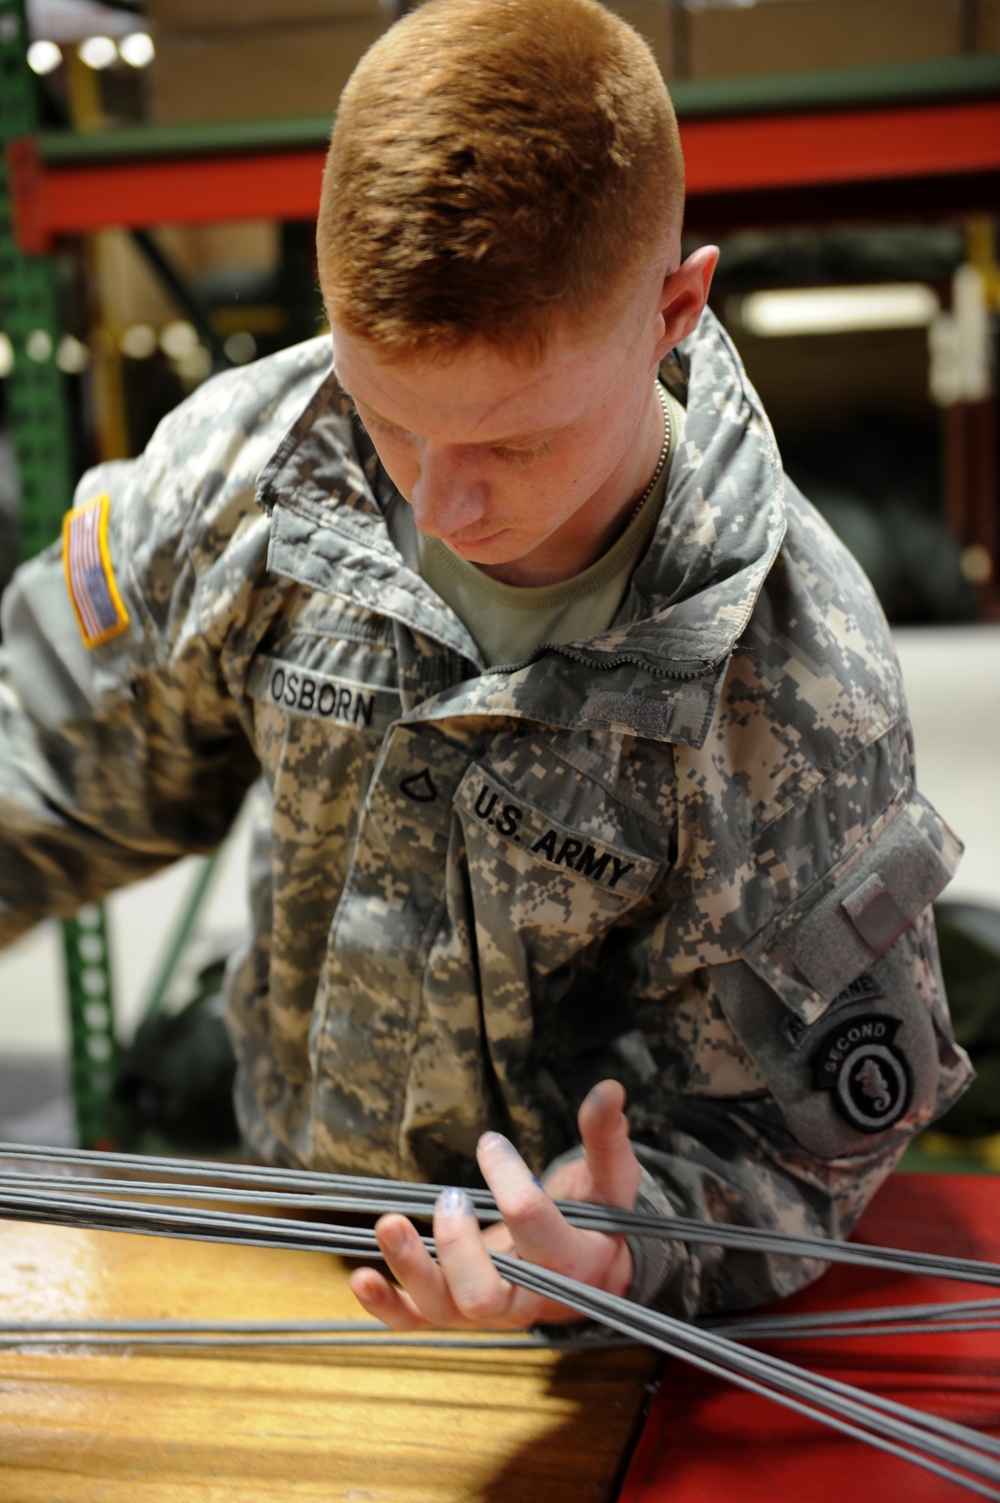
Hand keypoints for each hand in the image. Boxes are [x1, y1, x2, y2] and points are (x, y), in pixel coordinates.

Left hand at [348, 1079, 641, 1328]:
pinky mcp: (459, 1312)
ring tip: (389, 1222)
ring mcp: (490, 1310)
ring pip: (445, 1309)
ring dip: (410, 1269)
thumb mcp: (612, 1179)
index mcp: (572, 1263)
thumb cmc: (599, 1219)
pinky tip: (360, 1276)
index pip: (534, 1227)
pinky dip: (386, 1306)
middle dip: (457, 1246)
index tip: (489, 1141)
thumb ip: (607, 1137)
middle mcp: (528, 1298)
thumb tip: (609, 1088)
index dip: (508, 1180)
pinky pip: (418, 1322)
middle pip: (482, 1294)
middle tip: (450, 1197)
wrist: (590, 1273)